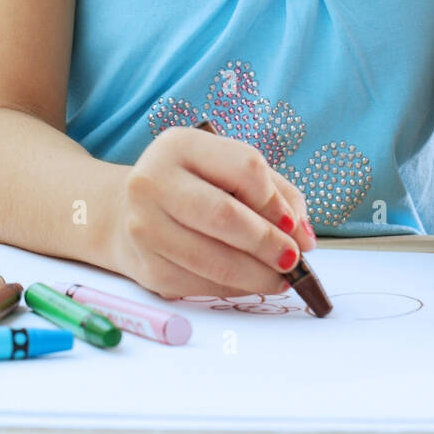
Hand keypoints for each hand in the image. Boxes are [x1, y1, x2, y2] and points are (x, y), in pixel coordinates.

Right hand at [110, 125, 316, 300]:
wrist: (128, 212)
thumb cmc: (194, 186)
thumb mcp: (228, 169)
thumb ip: (275, 193)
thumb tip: (305, 237)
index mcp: (179, 145)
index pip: (244, 168)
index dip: (275, 200)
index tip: (292, 223)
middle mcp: (153, 181)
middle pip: (225, 216)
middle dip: (268, 243)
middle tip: (294, 258)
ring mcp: (144, 227)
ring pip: (214, 260)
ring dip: (258, 274)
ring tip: (281, 277)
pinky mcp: (147, 268)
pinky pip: (202, 285)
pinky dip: (236, 289)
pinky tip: (251, 282)